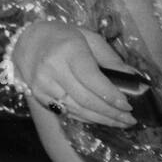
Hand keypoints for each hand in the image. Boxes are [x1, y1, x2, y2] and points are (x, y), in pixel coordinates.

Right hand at [12, 21, 136, 127]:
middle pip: (86, 98)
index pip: (92, 78)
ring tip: (121, 123)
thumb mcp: (90, 38)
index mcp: (69, 50)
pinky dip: (87, 118)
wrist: (27, 40)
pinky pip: (67, 112)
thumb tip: (134, 77)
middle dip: (111, 112)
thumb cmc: (64, 37)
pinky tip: (102, 120)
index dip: (111, 94)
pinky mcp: (38, 96)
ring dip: (101, 120)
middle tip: (130, 120)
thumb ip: (111, 59)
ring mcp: (43, 85)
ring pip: (77, 109)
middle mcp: (53, 69)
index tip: (128, 106)